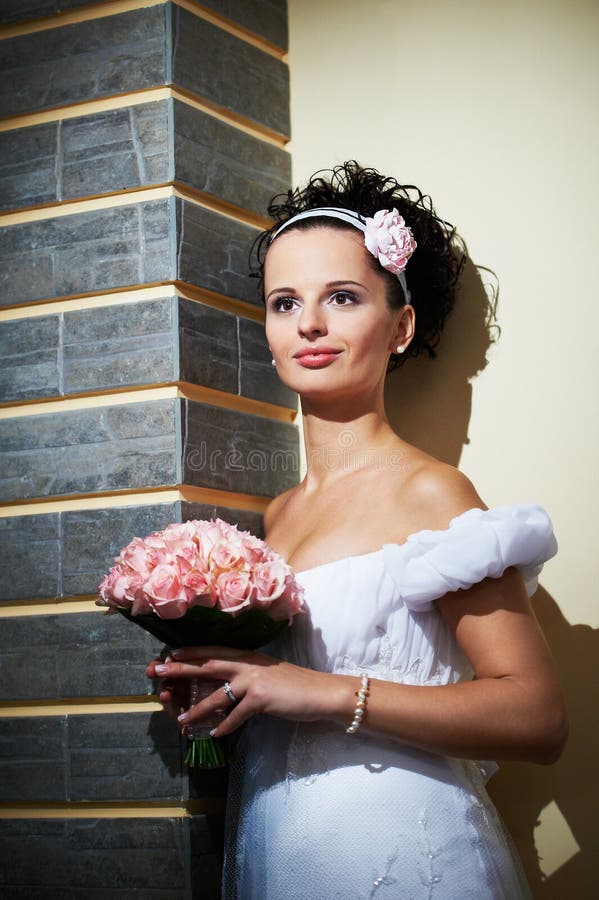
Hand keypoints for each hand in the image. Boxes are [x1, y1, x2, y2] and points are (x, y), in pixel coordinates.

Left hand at [145, 646, 353, 737]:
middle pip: (207, 665)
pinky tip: (214, 735)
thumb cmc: (295, 686)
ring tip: (181, 720)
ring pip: (217, 695)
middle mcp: (247, 665)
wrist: (322, 692)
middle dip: (180, 668)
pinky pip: (237, 716)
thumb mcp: (267, 674)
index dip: (190, 652)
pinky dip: (225, 726)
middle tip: (157, 671)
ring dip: (197, 709)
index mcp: (248, 657)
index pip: (213, 651)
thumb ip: (247, 676)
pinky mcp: (262, 698)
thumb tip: (228, 686)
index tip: (168, 653)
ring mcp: (254, 680)